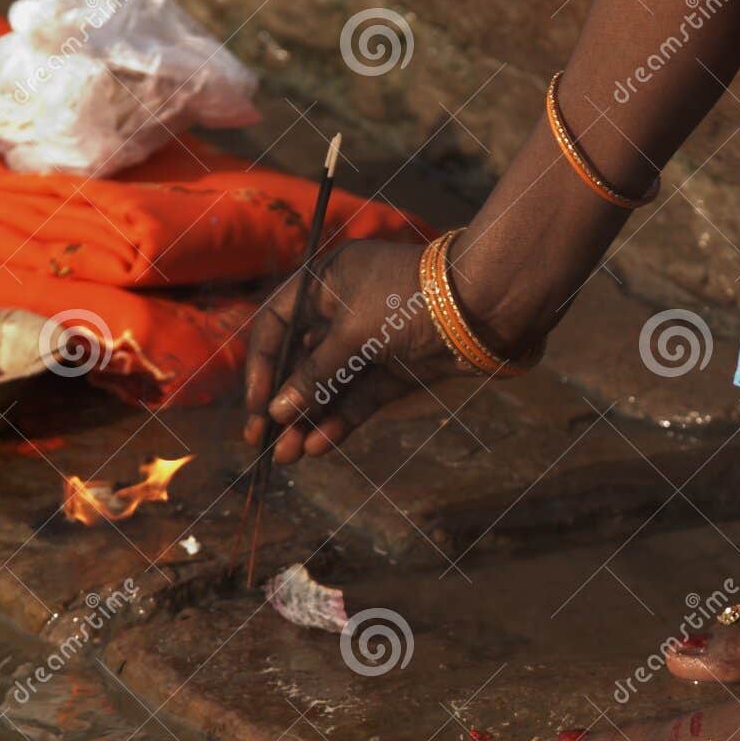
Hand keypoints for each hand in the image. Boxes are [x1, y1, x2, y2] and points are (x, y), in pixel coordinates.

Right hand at [243, 239, 468, 463]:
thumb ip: (314, 374)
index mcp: (325, 282)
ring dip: (309, 419)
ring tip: (288, 457)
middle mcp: (343, 310)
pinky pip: (359, 398)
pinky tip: (319, 446)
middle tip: (263, 443)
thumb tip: (277, 411)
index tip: (255, 405)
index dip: (262, 365)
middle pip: (302, 362)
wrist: (484, 307)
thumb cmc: (410, 301)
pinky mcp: (395, 370)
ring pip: (330, 386)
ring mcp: (371, 342)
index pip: (277, 324)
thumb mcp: (352, 334)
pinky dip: (340, 420)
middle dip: (284, 403)